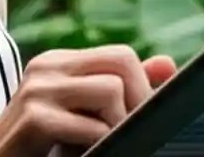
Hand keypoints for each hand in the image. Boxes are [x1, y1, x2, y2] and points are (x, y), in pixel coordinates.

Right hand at [0, 45, 176, 156]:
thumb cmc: (39, 147)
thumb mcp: (81, 116)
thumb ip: (120, 89)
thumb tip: (168, 63)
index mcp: (59, 63)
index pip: (122, 55)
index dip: (144, 89)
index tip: (141, 121)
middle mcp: (47, 66)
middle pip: (122, 62)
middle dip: (140, 102)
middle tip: (130, 133)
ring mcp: (38, 90)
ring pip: (111, 90)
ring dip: (119, 125)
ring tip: (104, 144)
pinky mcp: (34, 118)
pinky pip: (92, 126)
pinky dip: (99, 144)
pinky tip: (84, 153)